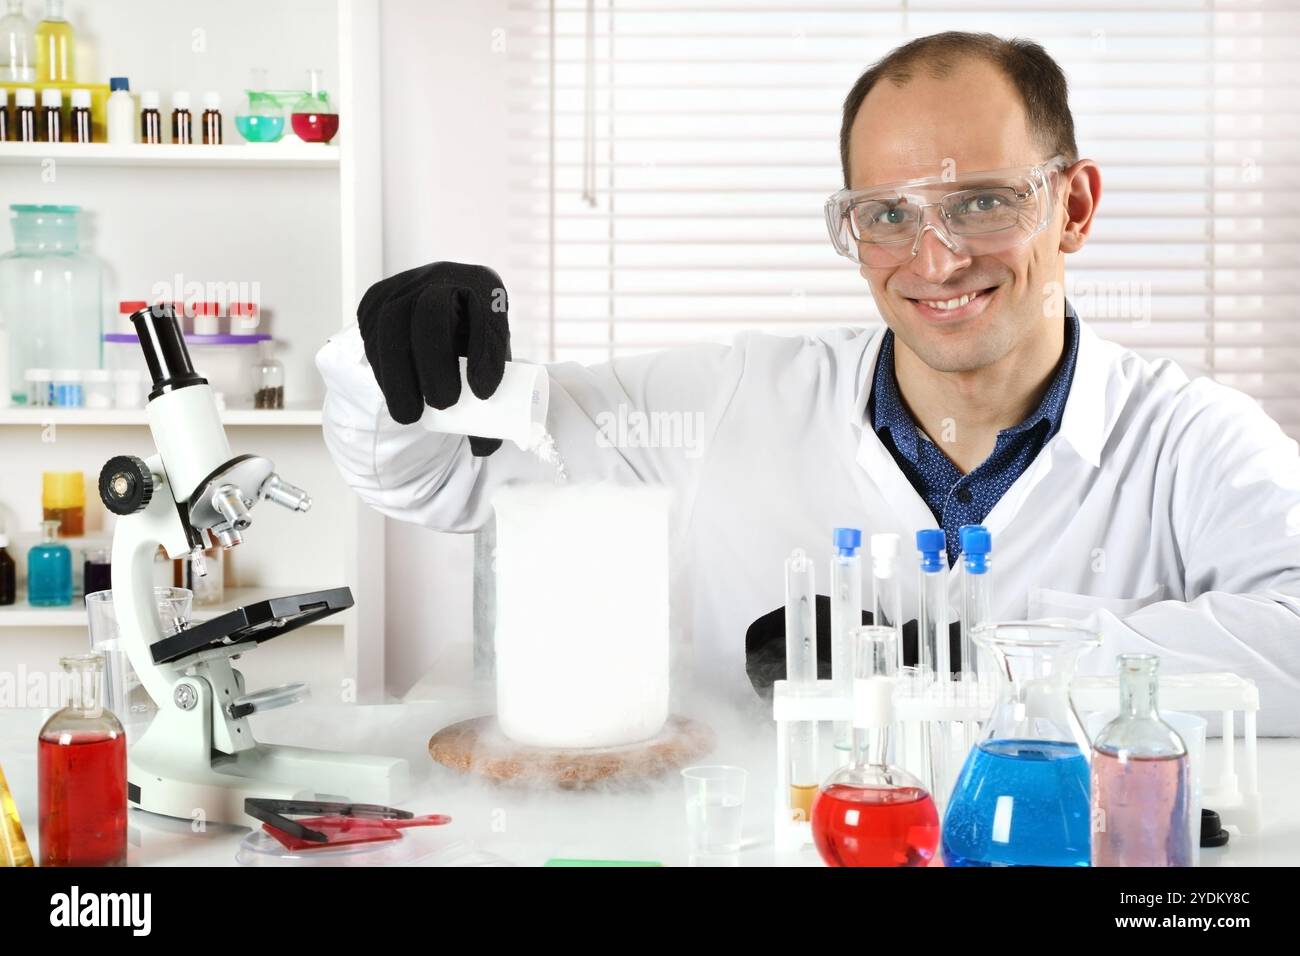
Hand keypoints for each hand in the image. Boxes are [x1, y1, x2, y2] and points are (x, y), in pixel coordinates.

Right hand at [357, 261, 510, 455]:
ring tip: (410, 416)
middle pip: (430, 312)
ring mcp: (405, 284)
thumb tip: (485, 446)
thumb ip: (497, 407)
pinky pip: (372, 332)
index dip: (484, 352)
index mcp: (485, 286)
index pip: (485, 312)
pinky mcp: (377, 299)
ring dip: (398, 375)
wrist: (442, 317)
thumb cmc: (475, 348)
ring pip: (392, 322)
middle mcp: (444, 275)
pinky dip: (382, 369)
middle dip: (434, 363)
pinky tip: (394, 392)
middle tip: (443, 405)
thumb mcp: (494, 367)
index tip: (484, 394)